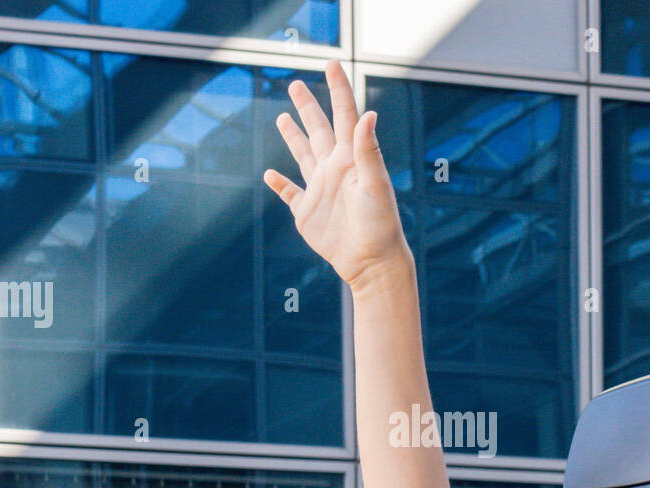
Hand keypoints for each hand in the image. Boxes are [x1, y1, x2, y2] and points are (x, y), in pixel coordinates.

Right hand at [263, 60, 412, 292]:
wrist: (371, 262)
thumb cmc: (379, 224)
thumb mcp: (375, 185)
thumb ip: (368, 151)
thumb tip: (367, 115)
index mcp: (351, 158)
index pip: (343, 115)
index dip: (338, 88)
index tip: (331, 63)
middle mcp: (334, 170)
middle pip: (318, 130)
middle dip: (307, 106)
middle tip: (296, 85)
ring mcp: (320, 190)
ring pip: (302, 156)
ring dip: (293, 137)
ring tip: (283, 117)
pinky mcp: (307, 213)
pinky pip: (290, 194)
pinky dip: (279, 184)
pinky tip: (270, 175)